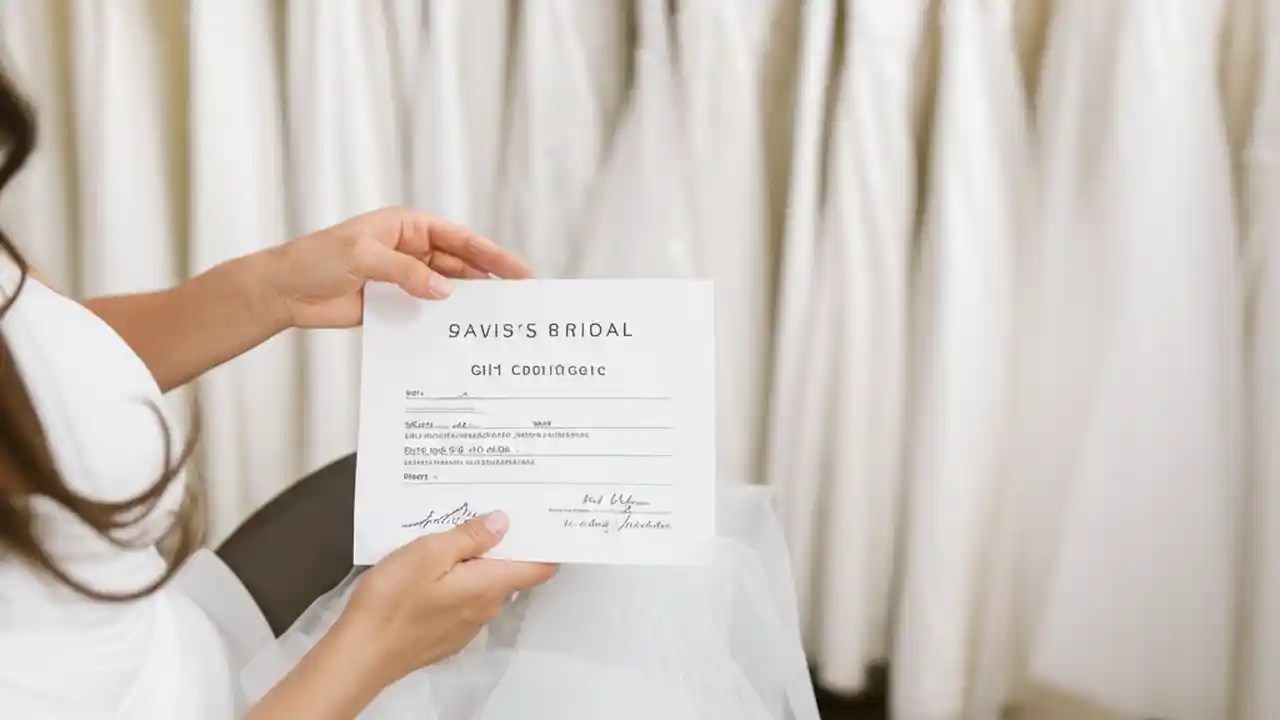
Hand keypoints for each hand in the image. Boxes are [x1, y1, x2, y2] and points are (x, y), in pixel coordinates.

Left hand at [265, 207, 532, 328]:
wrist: (283, 291)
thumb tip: (445, 292)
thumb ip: (406, 274)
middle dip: (488, 279)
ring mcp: (403, 277)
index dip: (491, 253)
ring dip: (467, 302)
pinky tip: (460, 332)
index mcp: (406, 226)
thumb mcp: (364, 257)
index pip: (458, 239)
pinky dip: (442, 321)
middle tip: (519, 297)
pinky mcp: (393, 303)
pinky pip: (425, 311)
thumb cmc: (316, 259)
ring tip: (496, 318)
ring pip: (446, 288)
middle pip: (459, 264)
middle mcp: (410, 249)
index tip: (518, 270)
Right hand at [334, 512, 556, 688]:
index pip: (538, 569)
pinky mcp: (445, 636)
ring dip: (475, 564)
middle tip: (484, 513)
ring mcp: (466, 626)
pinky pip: (462, 602)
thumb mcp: (430, 553)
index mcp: (488, 586)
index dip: (546, 545)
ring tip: (452, 536)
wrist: (360, 654)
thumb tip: (502, 522)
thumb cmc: (393, 600)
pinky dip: (457, 583)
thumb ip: (470, 537)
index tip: (544, 522)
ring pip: (483, 587)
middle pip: (509, 573)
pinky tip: (431, 571)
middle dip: (502, 545)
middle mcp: (485, 609)